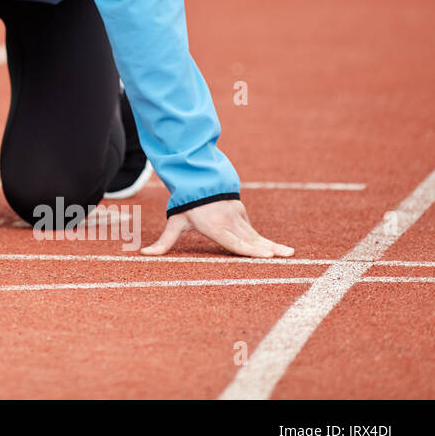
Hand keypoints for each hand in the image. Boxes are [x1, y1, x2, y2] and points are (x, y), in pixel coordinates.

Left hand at [140, 198, 292, 257]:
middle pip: (251, 239)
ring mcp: (238, 216)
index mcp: (214, 226)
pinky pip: (254, 231)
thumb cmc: (186, 204)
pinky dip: (266, 241)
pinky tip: (278, 250)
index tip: (266, 255)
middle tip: (287, 256)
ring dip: (273, 245)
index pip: (234, 241)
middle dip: (269, 249)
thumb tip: (144, 254)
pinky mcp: (242, 213)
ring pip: (256, 235)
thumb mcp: (175, 222)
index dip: (250, 250)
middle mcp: (229, 221)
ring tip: (290, 254)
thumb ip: (164, 242)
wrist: (199, 178)